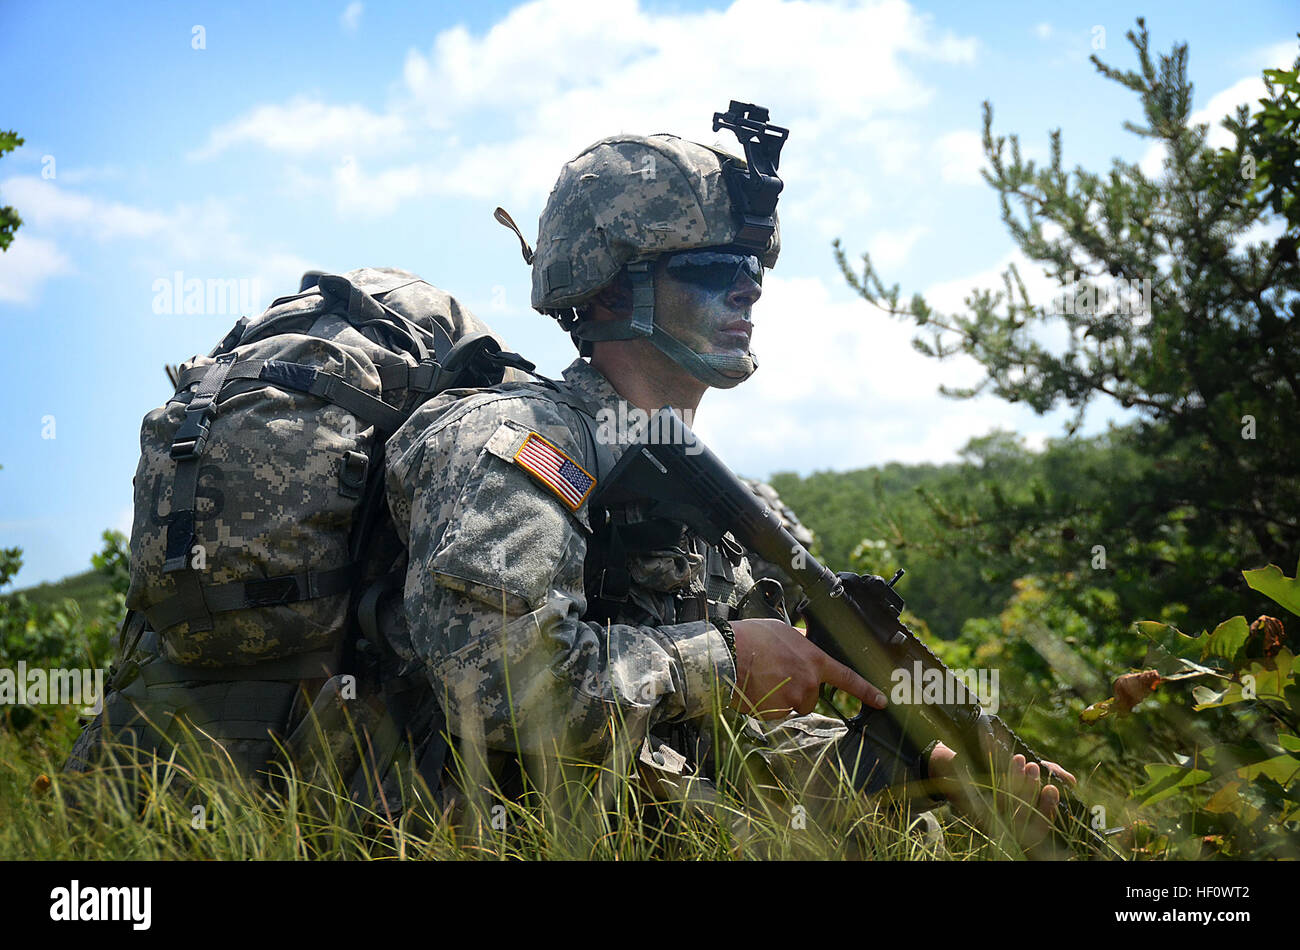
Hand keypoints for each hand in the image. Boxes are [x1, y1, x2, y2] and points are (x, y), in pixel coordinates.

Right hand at [728, 618, 887, 718]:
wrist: (727, 654)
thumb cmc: (751, 638)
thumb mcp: (782, 631)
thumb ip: (799, 643)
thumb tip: (802, 646)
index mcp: (813, 660)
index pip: (847, 678)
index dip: (866, 691)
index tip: (881, 701)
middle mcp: (807, 682)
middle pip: (810, 698)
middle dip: (797, 692)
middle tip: (776, 676)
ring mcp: (792, 700)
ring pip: (790, 706)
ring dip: (780, 699)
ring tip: (761, 680)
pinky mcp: (774, 713)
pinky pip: (774, 713)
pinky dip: (765, 705)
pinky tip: (754, 689)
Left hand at [928, 742, 1076, 850]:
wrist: (964, 768)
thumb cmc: (1010, 776)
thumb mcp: (1034, 776)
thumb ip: (1054, 777)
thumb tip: (1070, 782)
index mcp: (1026, 828)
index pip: (1040, 828)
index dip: (1047, 809)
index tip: (1052, 788)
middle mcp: (1007, 829)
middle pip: (1021, 818)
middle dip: (1029, 790)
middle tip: (1033, 767)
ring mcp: (988, 819)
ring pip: (1002, 805)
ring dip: (1013, 781)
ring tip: (1020, 759)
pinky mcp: (969, 806)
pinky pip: (981, 793)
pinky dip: (992, 776)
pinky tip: (999, 760)